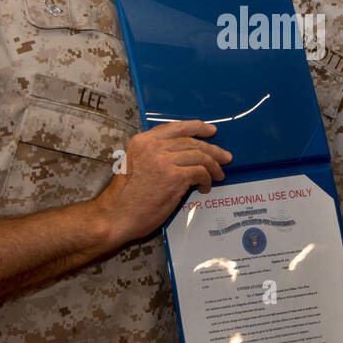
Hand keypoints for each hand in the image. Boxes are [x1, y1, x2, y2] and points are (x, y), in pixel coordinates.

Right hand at [91, 120, 229, 248]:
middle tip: (225, 157)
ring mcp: (164, 160)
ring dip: (213, 166)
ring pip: (200, 155)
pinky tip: (204, 188)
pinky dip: (207, 180)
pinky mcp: (174, 176)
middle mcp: (153, 146)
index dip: (196, 127)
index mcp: (142, 141)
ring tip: (218, 175)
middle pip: (191, 141)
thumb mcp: (136, 165)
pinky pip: (200, 172)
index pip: (175, 128)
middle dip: (212, 148)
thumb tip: (184, 156)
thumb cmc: (126, 197)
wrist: (117, 215)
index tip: (210, 131)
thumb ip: (155, 155)